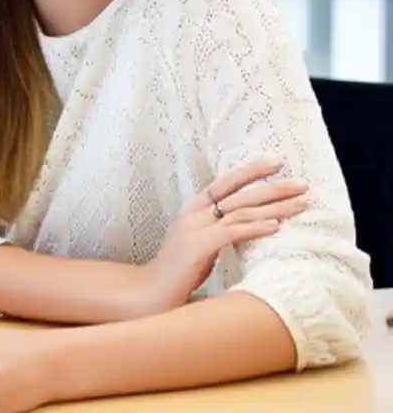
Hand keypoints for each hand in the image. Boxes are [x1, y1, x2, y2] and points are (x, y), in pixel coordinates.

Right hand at [143, 158, 306, 311]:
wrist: (152, 290)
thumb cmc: (179, 269)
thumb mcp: (198, 240)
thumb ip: (218, 228)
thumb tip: (249, 223)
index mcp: (194, 208)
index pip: (225, 182)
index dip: (251, 171)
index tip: (277, 163)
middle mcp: (195, 213)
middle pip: (240, 194)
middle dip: (273, 187)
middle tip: (302, 184)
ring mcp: (196, 228)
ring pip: (242, 211)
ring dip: (275, 207)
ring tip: (300, 203)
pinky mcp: (199, 246)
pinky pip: (232, 232)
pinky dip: (255, 227)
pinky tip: (275, 226)